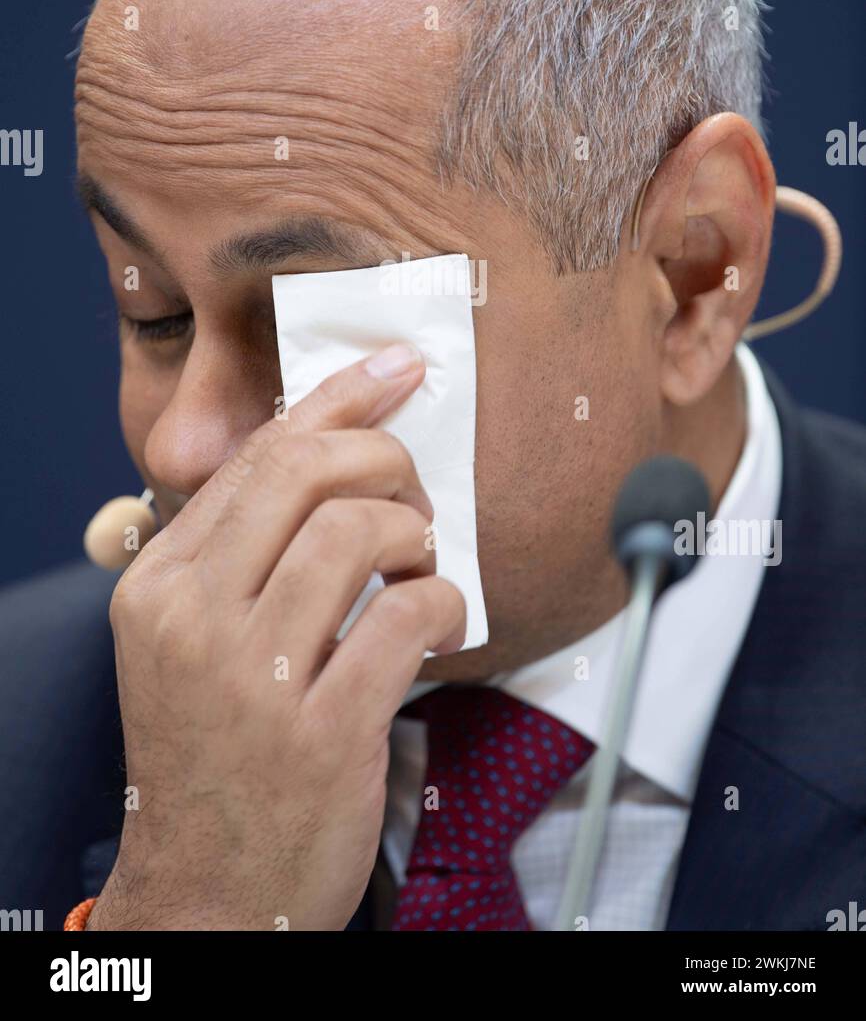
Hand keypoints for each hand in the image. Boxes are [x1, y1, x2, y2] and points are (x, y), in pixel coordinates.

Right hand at [86, 342, 465, 930]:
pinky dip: (442, 602)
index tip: (394, 369)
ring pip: (357, 532)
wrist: (206, 894)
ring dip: (413, 534)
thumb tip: (330, 458)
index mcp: (159, 586)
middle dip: (384, 457)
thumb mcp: (190, 645)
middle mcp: (195, 619)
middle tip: (412, 490)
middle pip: (307, 472)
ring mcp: (256, 677)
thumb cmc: (214, 755)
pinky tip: (437, 620)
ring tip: (418, 562)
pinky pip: (406, 616)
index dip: (338, 400)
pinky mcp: (324, 729)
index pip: (256, 457)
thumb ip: (242, 555)